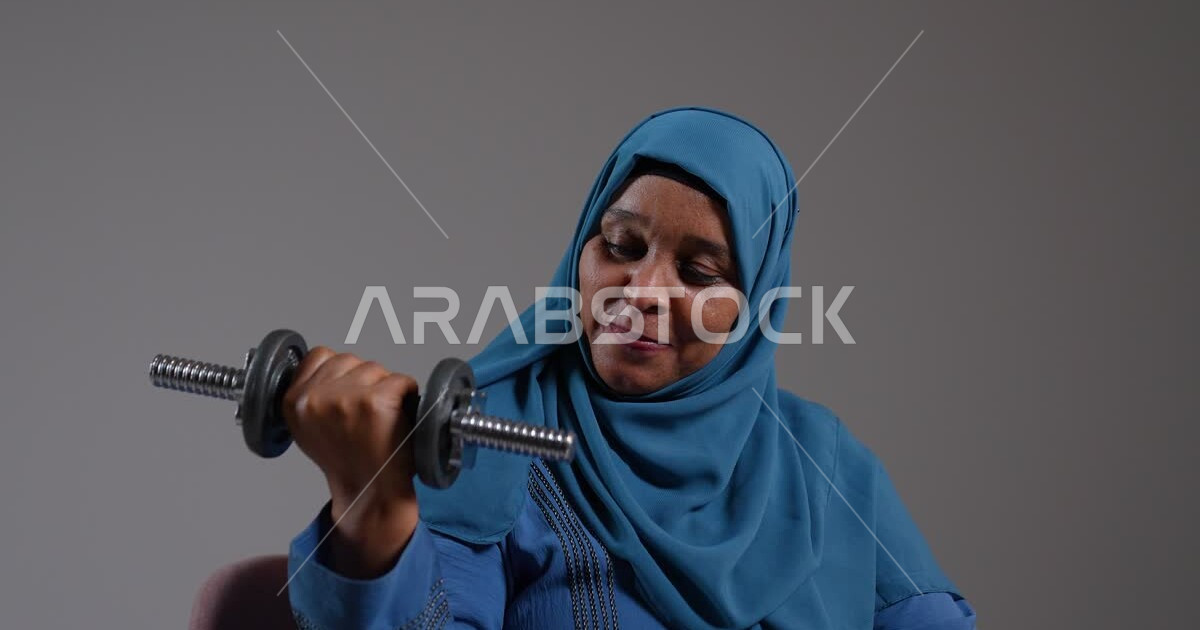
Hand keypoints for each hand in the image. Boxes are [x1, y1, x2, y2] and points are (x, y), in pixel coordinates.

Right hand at [282, 347, 421, 576]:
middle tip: (365, 417)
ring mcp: (346, 397)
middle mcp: (315, 398)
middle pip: (350, 360)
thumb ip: (311, 395)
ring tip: (379, 421)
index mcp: (293, 402)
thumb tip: (329, 366)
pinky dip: (407, 397)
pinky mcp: (376, 401)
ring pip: (376, 369)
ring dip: (385, 389)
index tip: (348, 395)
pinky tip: (396, 420)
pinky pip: (402, 381)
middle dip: (363, 381)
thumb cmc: (347, 461)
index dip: (340, 373)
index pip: (319, 355)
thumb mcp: (309, 428)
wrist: (369, 492)